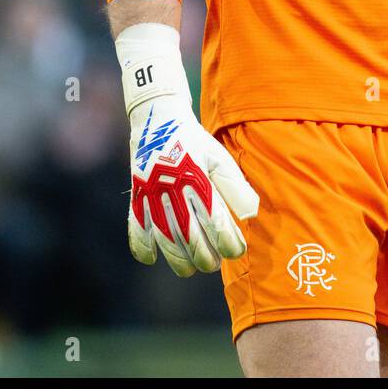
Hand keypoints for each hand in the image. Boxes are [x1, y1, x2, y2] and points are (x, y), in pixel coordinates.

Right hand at [127, 97, 259, 275]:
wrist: (159, 119)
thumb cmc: (196, 143)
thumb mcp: (221, 159)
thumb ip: (236, 187)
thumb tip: (251, 215)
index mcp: (199, 180)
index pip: (216, 223)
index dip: (229, 243)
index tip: (237, 252)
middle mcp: (174, 189)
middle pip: (190, 237)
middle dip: (205, 257)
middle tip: (214, 264)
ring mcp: (152, 194)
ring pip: (165, 239)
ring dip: (178, 260)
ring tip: (191, 269)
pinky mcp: (137, 195)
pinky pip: (136, 228)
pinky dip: (142, 247)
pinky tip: (153, 259)